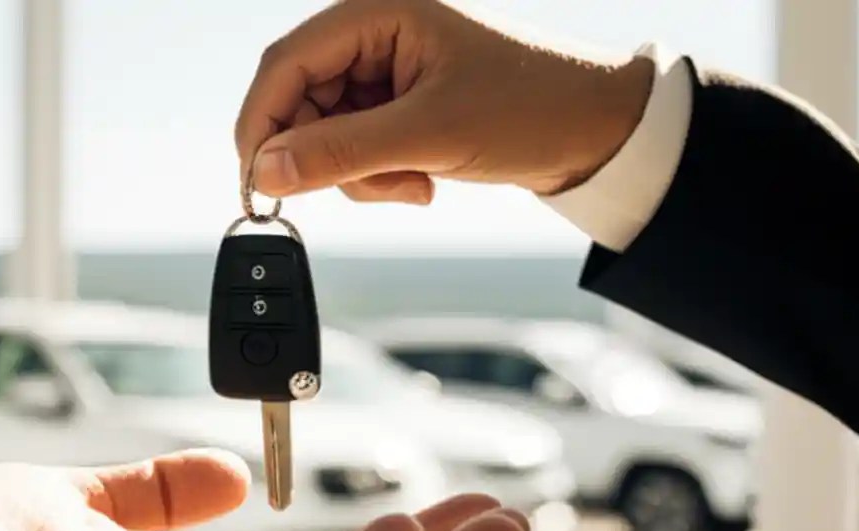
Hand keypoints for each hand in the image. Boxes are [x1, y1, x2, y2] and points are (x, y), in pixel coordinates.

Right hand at [236, 0, 654, 199]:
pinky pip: (357, 147)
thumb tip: (266, 171)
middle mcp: (378, 32)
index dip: (263, 123)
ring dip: (358, 173)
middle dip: (326, 156)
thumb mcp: (430, 134)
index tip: (256, 179)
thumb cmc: (535, 106)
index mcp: (380, 10)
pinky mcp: (402, 105)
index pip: (286, 62)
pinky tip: (420, 181)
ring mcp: (389, 71)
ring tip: (412, 183)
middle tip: (366, 186)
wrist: (602, 130)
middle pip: (301, 101)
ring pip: (326, 133)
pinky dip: (378, 175)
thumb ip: (341, 152)